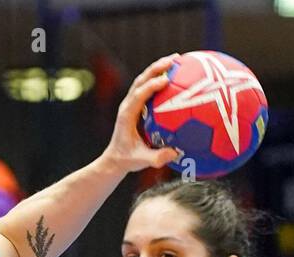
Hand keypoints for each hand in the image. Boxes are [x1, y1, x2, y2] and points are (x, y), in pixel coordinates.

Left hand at [102, 54, 183, 172]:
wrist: (115, 158)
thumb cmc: (128, 160)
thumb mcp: (141, 161)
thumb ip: (156, 158)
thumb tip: (175, 153)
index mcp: (127, 115)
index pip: (138, 96)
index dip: (151, 86)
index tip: (166, 80)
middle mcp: (128, 105)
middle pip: (141, 80)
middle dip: (156, 68)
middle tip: (174, 59)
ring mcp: (132, 103)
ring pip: (144, 80)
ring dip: (158, 68)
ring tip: (176, 59)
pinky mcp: (137, 104)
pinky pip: (149, 87)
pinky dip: (161, 78)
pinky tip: (177, 75)